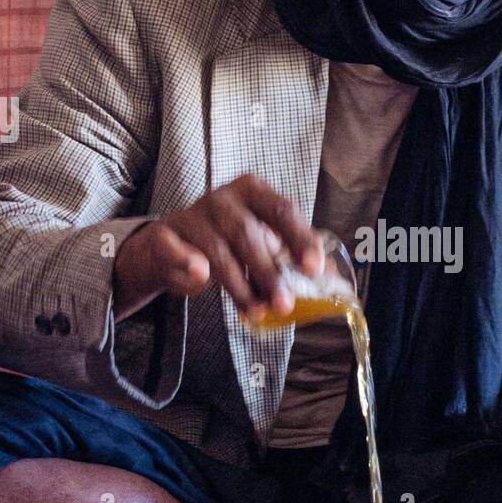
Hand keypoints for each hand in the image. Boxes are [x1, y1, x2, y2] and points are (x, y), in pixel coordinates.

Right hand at [112, 175, 324, 321]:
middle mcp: (223, 198)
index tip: (313, 267)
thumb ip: (295, 258)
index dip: (300, 238)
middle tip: (284, 303)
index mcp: (254, 192)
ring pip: (218, 252)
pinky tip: (201, 278)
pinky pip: (176, 252)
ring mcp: (192, 216)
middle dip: (269, 272)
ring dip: (239, 285)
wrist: (173, 247)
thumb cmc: (229, 241)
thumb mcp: (264, 243)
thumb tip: (336, 283)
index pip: (282, 211)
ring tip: (257, 311)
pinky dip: (188, 265)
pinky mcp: (165, 237)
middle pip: (249, 234)